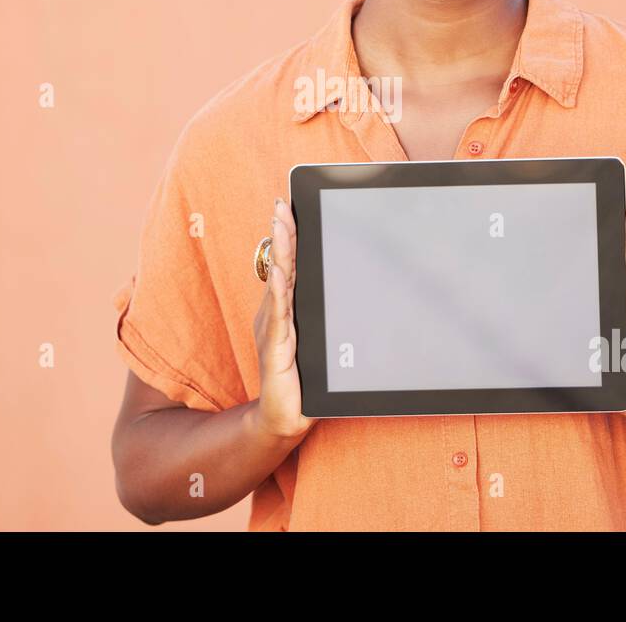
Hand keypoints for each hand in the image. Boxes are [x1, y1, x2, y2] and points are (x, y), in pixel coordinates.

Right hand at [252, 197, 315, 439]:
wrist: (285, 419)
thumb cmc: (304, 381)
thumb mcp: (319, 343)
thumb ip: (325, 319)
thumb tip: (351, 292)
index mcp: (286, 310)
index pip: (289, 267)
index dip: (288, 238)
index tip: (290, 208)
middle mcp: (276, 314)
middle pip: (281, 267)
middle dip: (281, 234)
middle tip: (282, 206)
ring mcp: (274, 329)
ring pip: (279, 283)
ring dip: (280, 253)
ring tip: (279, 226)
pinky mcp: (276, 348)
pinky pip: (280, 315)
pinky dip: (280, 291)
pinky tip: (281, 273)